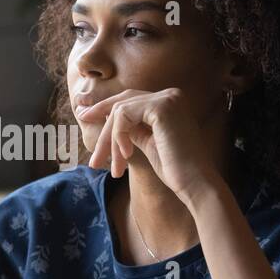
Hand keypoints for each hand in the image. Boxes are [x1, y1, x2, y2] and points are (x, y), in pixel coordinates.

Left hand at [78, 88, 222, 203]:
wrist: (195, 184)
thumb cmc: (175, 169)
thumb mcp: (147, 143)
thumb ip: (132, 128)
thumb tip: (109, 120)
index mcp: (169, 102)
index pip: (130, 99)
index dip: (105, 107)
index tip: (84, 115)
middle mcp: (170, 95)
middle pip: (122, 103)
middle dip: (101, 123)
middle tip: (85, 137)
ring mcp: (167, 98)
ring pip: (120, 111)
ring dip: (111, 140)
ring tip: (114, 166)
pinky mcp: (162, 107)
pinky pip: (124, 116)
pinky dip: (119, 137)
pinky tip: (127, 156)